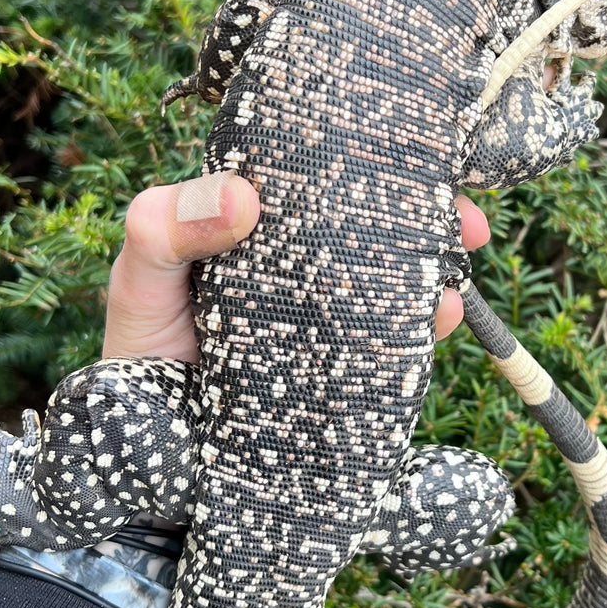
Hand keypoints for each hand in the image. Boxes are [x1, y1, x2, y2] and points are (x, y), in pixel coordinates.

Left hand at [103, 174, 489, 359]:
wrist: (156, 457)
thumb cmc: (144, 348)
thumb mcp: (141, 274)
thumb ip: (165, 228)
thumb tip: (244, 195)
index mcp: (257, 225)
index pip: (318, 174)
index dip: (365, 156)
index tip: (406, 150)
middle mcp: (300, 262)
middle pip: (371, 220)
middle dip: (424, 209)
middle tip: (464, 214)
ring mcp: (327, 314)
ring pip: (392, 274)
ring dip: (434, 261)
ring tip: (460, 256)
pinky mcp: (345, 366)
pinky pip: (395, 335)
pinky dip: (427, 321)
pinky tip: (442, 310)